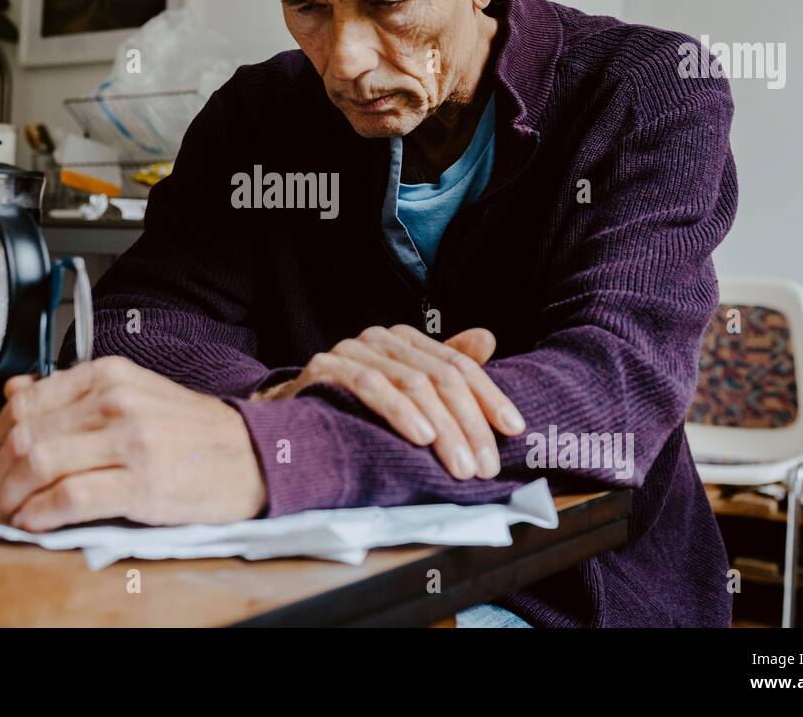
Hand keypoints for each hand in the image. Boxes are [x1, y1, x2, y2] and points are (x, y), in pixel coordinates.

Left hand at [0, 356, 266, 528]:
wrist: (255, 456)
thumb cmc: (193, 432)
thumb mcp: (134, 395)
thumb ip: (74, 395)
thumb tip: (14, 392)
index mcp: (109, 375)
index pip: (26, 401)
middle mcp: (116, 401)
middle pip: (26, 435)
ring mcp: (131, 441)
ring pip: (41, 464)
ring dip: (11, 498)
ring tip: (5, 516)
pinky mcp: (143, 483)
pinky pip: (72, 497)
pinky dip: (40, 514)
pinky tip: (32, 524)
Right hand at [254, 325, 523, 479]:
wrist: (288, 417)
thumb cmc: (352, 408)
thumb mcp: (405, 390)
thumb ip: (444, 367)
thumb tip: (487, 339)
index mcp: (405, 339)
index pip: (458, 364)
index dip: (489, 395)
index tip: (514, 429)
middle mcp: (380, 337)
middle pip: (439, 376)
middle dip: (469, 423)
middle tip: (486, 465)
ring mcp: (351, 349)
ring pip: (411, 383)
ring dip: (443, 428)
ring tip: (461, 464)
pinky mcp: (325, 367)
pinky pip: (370, 385)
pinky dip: (400, 411)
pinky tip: (421, 437)